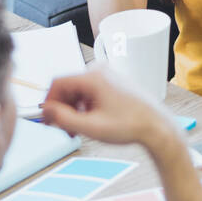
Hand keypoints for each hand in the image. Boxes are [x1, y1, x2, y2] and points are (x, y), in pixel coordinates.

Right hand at [41, 64, 173, 150]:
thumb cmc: (129, 125)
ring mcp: (107, 74)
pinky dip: (84, 105)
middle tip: (66, 130)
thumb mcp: (91, 127)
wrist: (156, 126)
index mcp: (93, 77)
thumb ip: (63, 119)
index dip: (49, 102)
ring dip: (73, 108)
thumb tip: (45, 111)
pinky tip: (90, 120)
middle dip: (63, 108)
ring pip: (77, 90)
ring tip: (79, 128)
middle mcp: (100, 70)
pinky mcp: (112, 81)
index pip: (58, 82)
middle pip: (67, 86)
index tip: (48, 120)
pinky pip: (89, 91)